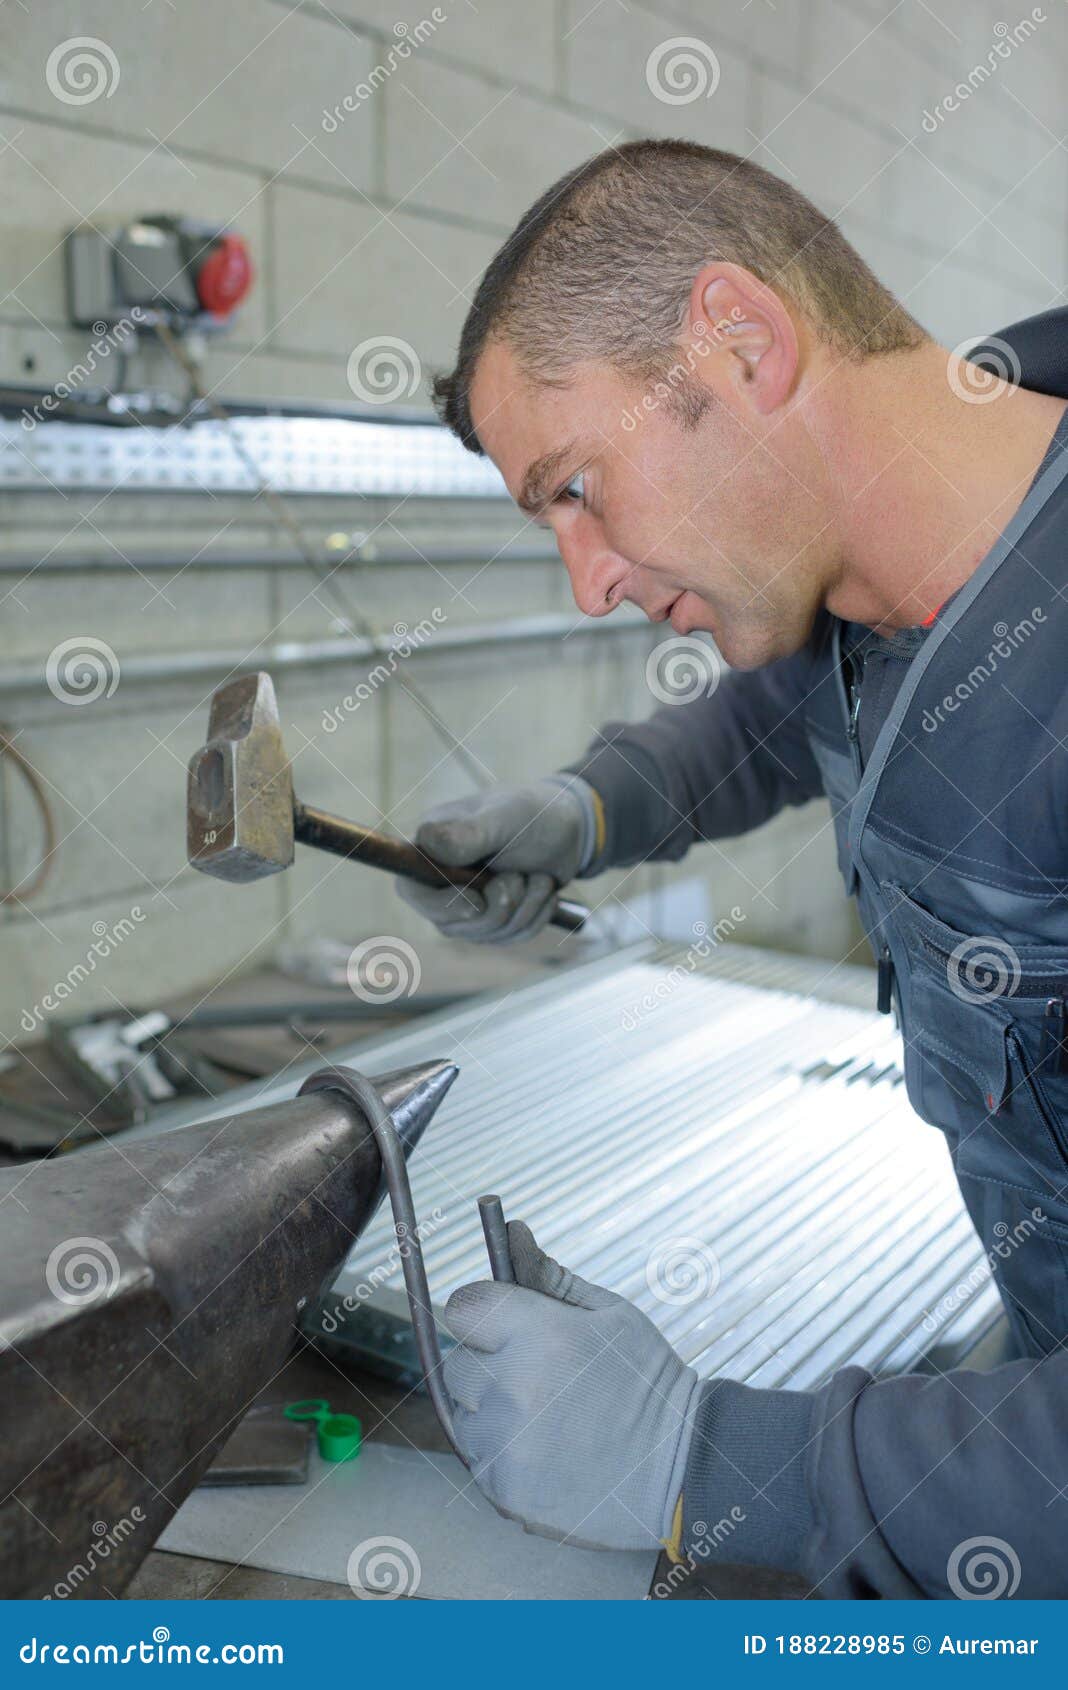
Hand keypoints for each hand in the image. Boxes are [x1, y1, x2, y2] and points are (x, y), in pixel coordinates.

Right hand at [396, 776, 595, 943]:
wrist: (569, 830)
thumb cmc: (533, 813)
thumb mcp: (506, 816)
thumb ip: (468, 832)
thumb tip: (429, 844)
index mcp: (432, 847)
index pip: (410, 889)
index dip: (439, 905)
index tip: (477, 901)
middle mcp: (441, 879)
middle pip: (450, 923)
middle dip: (497, 906)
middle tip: (519, 874)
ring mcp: (466, 903)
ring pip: (484, 934)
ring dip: (522, 907)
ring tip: (536, 876)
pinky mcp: (491, 920)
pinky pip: (509, 937)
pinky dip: (534, 916)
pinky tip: (543, 890)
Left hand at [442, 1221, 699, 1549]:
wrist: (679, 1468)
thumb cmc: (645, 1380)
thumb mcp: (608, 1313)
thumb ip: (549, 1274)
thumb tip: (511, 1231)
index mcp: (539, 1335)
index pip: (463, 1308)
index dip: (483, 1313)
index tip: (505, 1325)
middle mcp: (513, 1389)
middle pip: (457, 1364)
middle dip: (488, 1364)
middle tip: (537, 1375)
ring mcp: (505, 1445)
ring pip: (465, 1415)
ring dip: (491, 1412)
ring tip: (547, 1416)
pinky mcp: (504, 1489)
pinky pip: (478, 1459)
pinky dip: (502, 1454)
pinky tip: (548, 1449)